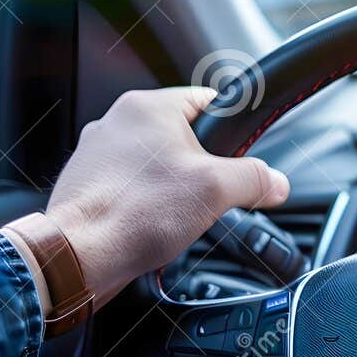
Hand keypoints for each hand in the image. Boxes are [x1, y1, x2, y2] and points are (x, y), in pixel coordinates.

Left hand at [35, 87, 288, 304]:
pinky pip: (134, 185)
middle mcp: (118, 121)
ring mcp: (98, 152)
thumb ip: (256, 179)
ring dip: (175, 187)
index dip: (234, 129)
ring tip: (178, 214)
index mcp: (148, 107)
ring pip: (158, 163)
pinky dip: (149, 202)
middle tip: (210, 194)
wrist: (80, 255)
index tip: (243, 154)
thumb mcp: (217, 191)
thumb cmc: (134, 214)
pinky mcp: (89, 182)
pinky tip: (154, 225)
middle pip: (184, 136)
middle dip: (204, 167)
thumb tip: (276, 182)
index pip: (209, 101)